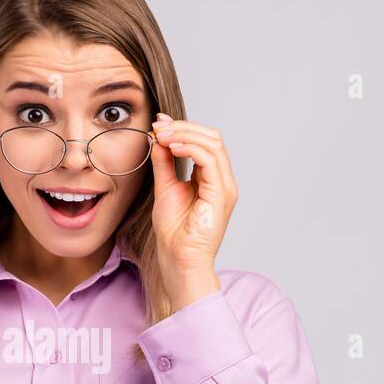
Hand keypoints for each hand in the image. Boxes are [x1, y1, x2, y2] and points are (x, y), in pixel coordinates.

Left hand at [148, 112, 236, 307]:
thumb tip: (159, 137)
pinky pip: (210, 160)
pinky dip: (190, 148)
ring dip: (185, 134)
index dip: (182, 128)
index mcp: (212, 178)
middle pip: (212, 137)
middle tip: (159, 126)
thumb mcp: (165, 188)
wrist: (179, 259)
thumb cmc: (174, 233)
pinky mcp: (221, 194)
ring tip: (162, 135)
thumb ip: (165, 162)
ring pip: (213, 143)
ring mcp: (224, 186)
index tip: (158, 124)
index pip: (204, 141)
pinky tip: (172, 147)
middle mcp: (222, 180)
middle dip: (184, 127)